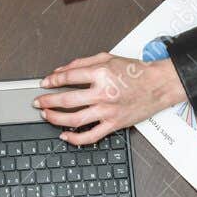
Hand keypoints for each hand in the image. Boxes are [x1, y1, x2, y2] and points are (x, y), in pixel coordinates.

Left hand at [34, 53, 186, 143]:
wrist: (158, 85)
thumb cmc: (136, 72)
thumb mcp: (107, 58)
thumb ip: (82, 63)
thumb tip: (61, 70)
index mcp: (101, 74)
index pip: (68, 77)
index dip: (52, 80)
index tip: (44, 83)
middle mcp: (103, 93)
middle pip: (67, 100)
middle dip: (47, 101)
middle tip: (38, 102)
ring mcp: (108, 111)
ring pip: (74, 119)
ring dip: (56, 118)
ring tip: (46, 116)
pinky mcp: (114, 124)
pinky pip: (91, 136)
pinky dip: (75, 139)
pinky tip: (65, 136)